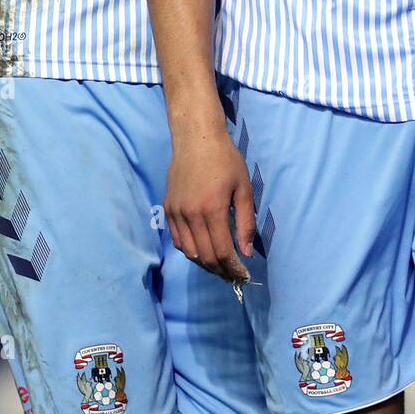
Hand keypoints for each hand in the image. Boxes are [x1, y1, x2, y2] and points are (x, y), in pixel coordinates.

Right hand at [165, 122, 254, 282]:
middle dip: (221, 270)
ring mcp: (176, 212)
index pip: (222, 251)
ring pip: (188, 251)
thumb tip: (246, 251)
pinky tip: (202, 249)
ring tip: (219, 265)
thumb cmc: (225, 160)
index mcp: (212, 209)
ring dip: (205, 263)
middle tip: (233, 275)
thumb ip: (245, 222)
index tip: (243, 274)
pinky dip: (190, 250)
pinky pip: (177, 239)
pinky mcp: (168, 208)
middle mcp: (190, 214)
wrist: (196, 138)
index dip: (233, 268)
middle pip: (204, 256)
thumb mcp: (243, 188)